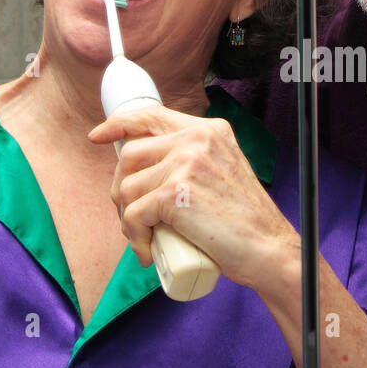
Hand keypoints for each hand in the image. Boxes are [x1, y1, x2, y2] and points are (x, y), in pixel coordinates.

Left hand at [87, 105, 297, 293]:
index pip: (151, 115)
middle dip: (121, 190)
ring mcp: (187, 162)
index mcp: (209, 131)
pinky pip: (134, 213)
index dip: (118, 124)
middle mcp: (197, 139)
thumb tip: (146, 170)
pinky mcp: (177, 192)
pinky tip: (148, 251)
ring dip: (127, 220)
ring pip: (127, 187)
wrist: (268, 248)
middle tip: (134, 219)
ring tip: (144, 239)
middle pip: (130, 155)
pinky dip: (135, 238)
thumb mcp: (222, 173)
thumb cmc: (244, 223)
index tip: (98, 136)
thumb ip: (193, 161)